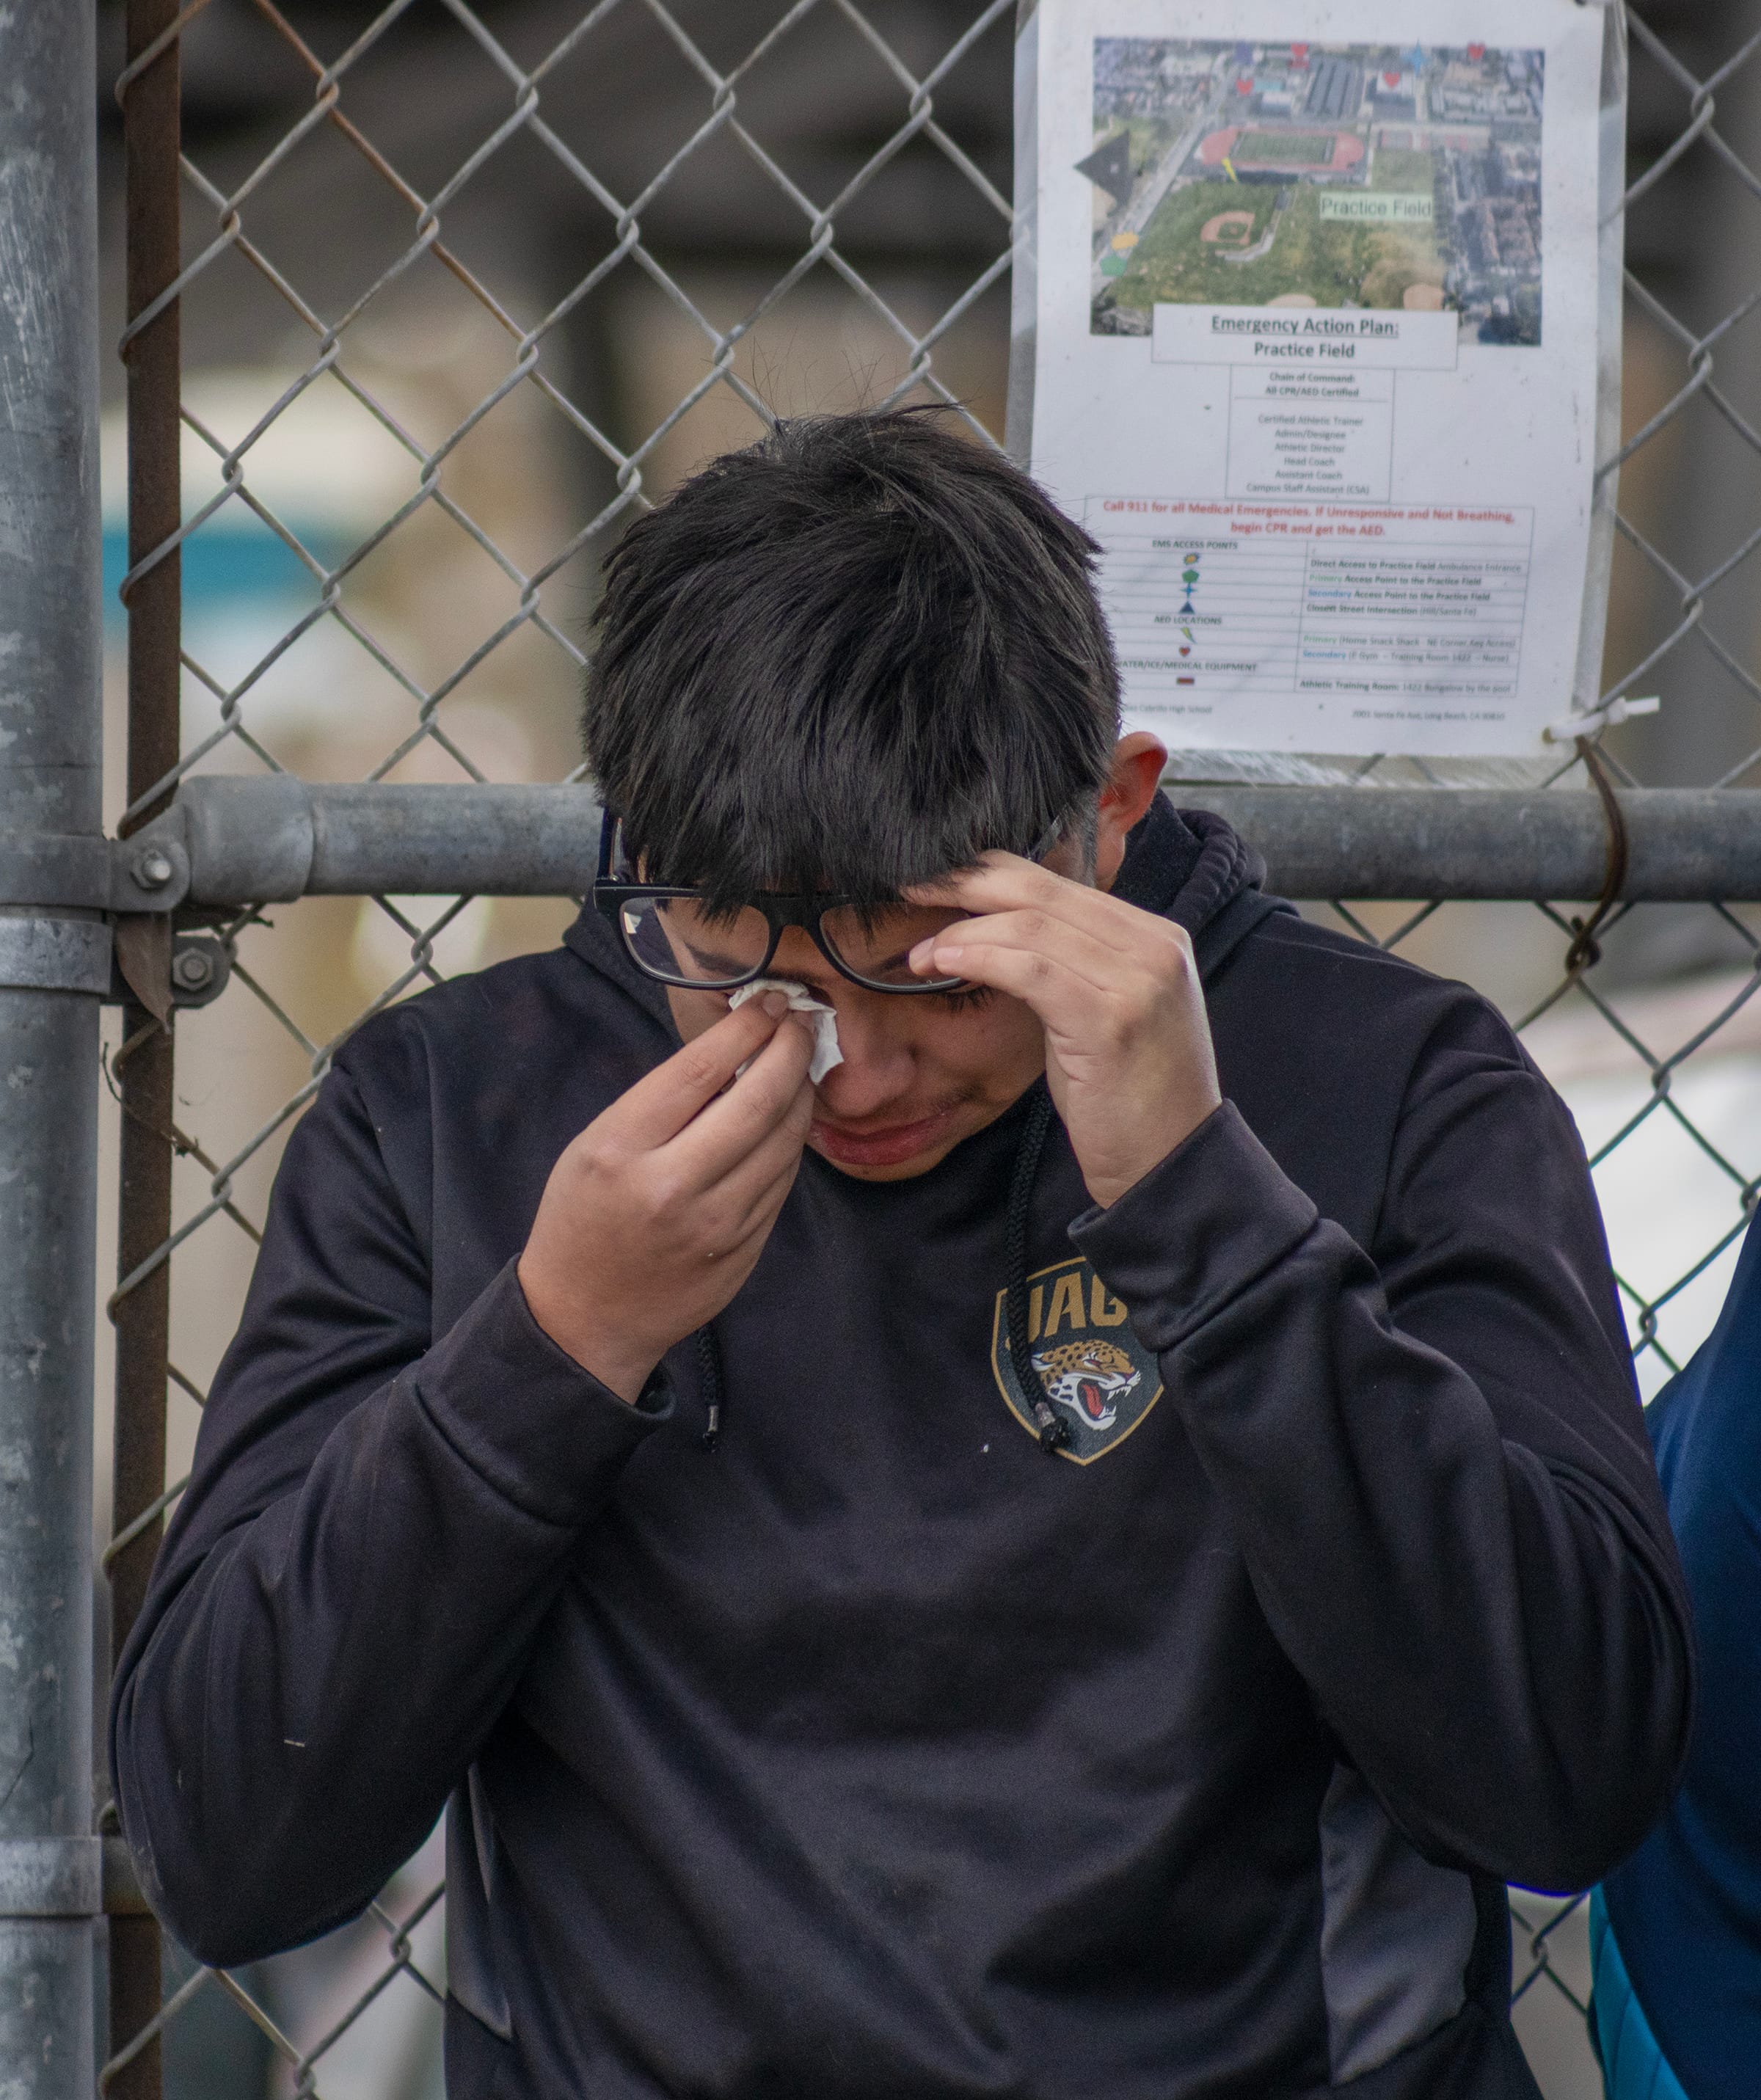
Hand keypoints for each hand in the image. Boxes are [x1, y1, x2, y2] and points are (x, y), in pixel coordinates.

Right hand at [517, 996, 815, 1400]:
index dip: (746, 1028)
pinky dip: (791, 1142)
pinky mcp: (744, 1250)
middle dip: (790, 1051)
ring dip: (800, 1094)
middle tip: (800, 1024)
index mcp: (622, 1149)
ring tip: (798, 1066)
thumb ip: (659, 1103)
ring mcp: (717, 1225)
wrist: (585, 1316)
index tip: (768, 1002)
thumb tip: (734, 1051)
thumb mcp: (594, 1145)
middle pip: (758, 1102)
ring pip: (784, 1142)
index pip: (701, 1070)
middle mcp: (673, 1187)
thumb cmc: (583, 1217)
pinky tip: (786, 1121)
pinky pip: (782, 1181)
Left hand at [907, 857, 1220, 1208]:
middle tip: (914, 893)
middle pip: (1043, 891)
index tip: (938, 883)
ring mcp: (1139, 981)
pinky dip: (980, 958)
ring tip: (921, 954)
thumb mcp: (1103, 1014)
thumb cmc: (1127, 1098)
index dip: (991, 875)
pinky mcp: (1111, 1021)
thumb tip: (997, 932)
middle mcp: (1155, 947)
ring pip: (1032, 926)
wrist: (1172, 1166)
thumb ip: (1069, 966)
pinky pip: (1032, 971)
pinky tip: (945, 964)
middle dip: (968, 886)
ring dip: (963, 932)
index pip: (1059, 883)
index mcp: (1155, 937)